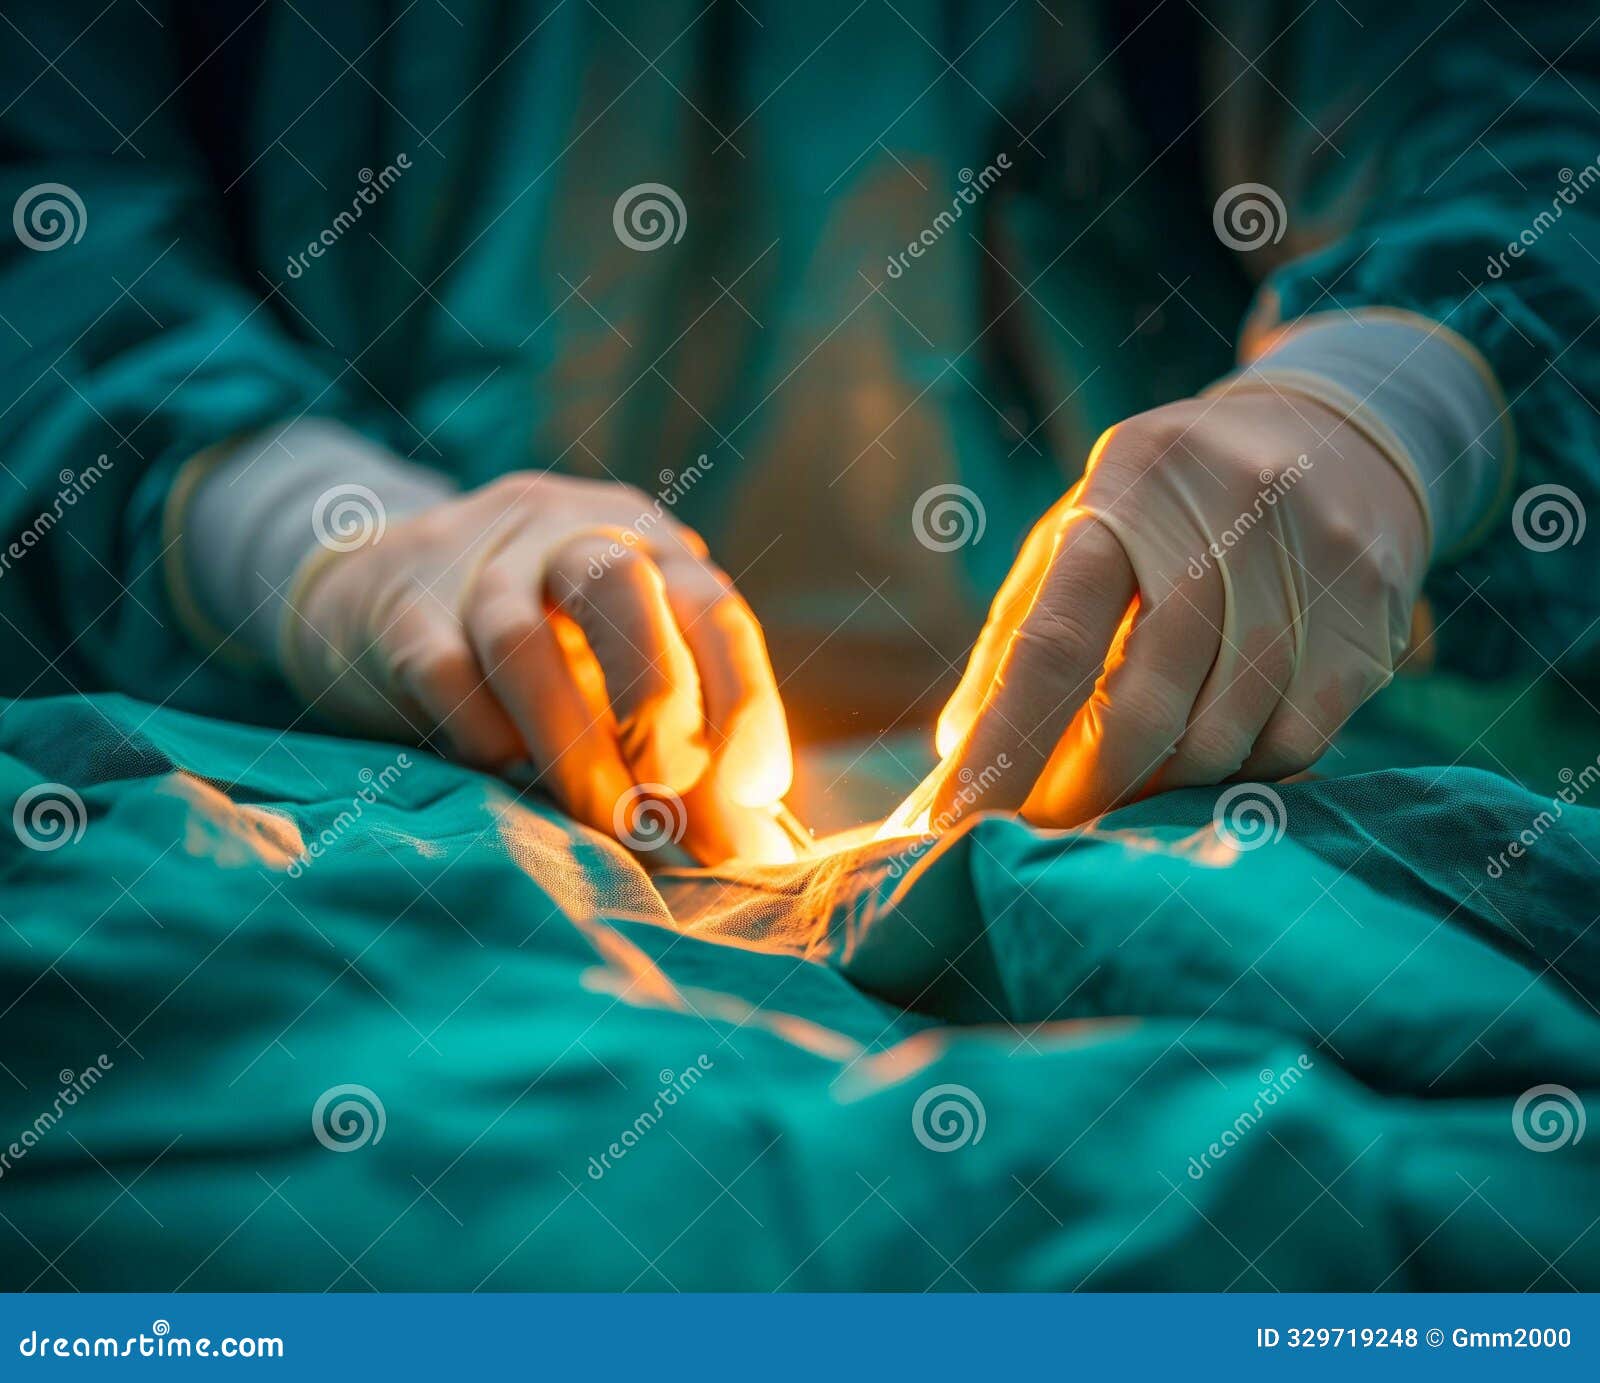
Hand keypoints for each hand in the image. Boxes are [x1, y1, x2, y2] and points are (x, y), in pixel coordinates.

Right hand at [282, 472, 794, 862]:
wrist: (387, 582)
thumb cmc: (551, 645)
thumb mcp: (630, 662)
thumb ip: (694, 741)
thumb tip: (757, 851)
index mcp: (651, 548)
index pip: (714, 613)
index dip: (744, 709)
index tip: (752, 802)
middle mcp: (570, 535)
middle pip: (619, 588)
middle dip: (656, 706)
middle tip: (668, 807)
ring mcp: (477, 563)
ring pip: (519, 640)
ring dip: (571, 749)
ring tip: (606, 826)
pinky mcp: (399, 608)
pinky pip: (442, 673)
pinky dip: (484, 737)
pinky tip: (512, 780)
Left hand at [930, 390, 1428, 827]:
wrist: (1338, 431)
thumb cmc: (1171, 504)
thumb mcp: (1084, 529)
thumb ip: (1017, 632)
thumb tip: (958, 752)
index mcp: (1127, 491)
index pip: (1055, 642)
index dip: (1006, 745)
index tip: (958, 819)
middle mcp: (1225, 517)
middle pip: (1145, 707)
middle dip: (1085, 789)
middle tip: (1049, 825)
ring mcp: (1311, 565)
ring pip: (1220, 740)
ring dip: (1161, 785)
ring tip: (1132, 775)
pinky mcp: (1369, 617)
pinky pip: (1291, 746)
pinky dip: (1235, 773)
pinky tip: (1209, 751)